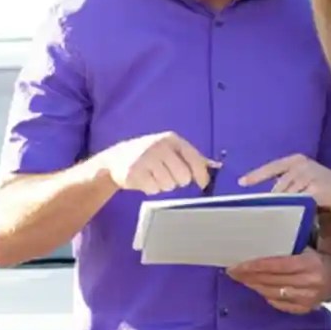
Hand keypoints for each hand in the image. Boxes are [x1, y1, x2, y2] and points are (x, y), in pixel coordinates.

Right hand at [100, 131, 218, 194]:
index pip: (194, 159)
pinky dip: (151, 188)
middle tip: (167, 174)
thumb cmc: (149, 155)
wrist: (115, 159)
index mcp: (171, 140)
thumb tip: (215, 167)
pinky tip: (144, 179)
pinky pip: (154, 189)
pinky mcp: (134, 172)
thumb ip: (191, 157)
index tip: (203, 184)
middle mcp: (159, 146)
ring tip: (153, 175)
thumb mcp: (169, 150)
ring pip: (168, 185)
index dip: (201, 174)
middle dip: (177, 180)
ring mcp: (146, 158)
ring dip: (163, 185)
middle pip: (183, 177)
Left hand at [227, 248, 328, 313]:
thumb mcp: (306, 248)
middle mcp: (309, 284)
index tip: (238, 265)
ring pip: (272, 293)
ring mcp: (307, 299)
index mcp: (310, 264)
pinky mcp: (304, 309)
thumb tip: (258, 241)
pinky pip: (279, 304)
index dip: (255, 266)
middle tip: (233, 271)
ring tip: (241, 279)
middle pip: (271, 281)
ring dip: (254, 286)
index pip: (276, 265)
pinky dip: (265, 295)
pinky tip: (256, 288)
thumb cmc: (317, 258)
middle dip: (249, 276)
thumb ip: (287, 247)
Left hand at [238, 154, 330, 212]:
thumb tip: (267, 195)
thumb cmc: (324, 186)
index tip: (241, 182)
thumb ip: (287, 182)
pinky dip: (294, 209)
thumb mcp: (304, 177)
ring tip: (283, 213)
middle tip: (265, 209)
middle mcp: (300, 165)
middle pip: (278, 187)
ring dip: (284, 206)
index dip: (256, 175)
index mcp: (296, 159)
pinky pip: (298, 202)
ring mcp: (308, 176)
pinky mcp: (314, 190)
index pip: (271, 167)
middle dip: (272, 200)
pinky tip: (294, 213)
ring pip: (286, 196)